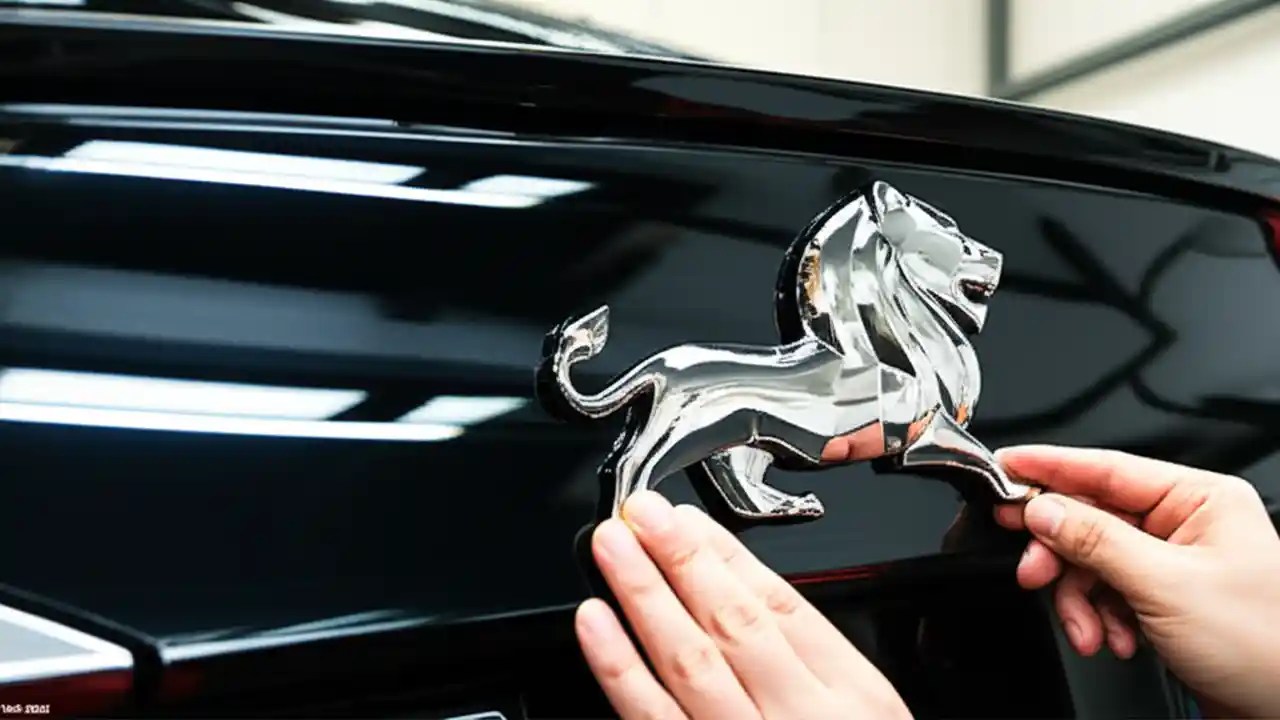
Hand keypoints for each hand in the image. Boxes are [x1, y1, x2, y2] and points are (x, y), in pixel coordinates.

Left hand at [574, 491, 911, 718]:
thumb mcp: (867, 716)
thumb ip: (813, 658)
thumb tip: (743, 587)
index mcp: (852, 701)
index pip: (781, 606)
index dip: (725, 556)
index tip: (686, 519)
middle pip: (732, 623)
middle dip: (680, 560)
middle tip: (640, 512)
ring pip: (688, 661)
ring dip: (644, 596)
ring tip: (611, 549)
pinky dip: (619, 669)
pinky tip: (594, 626)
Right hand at [994, 445, 1279, 717]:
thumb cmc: (1263, 645)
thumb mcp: (1166, 585)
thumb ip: (1096, 541)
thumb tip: (1044, 510)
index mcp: (1200, 499)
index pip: (1107, 468)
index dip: (1050, 467)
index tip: (1004, 466)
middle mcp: (1186, 523)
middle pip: (1092, 518)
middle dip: (1061, 554)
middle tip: (1032, 570)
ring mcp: (1173, 562)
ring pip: (1093, 560)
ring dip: (1080, 599)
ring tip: (1085, 630)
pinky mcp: (1163, 597)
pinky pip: (1107, 591)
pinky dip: (1099, 618)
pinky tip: (1111, 639)